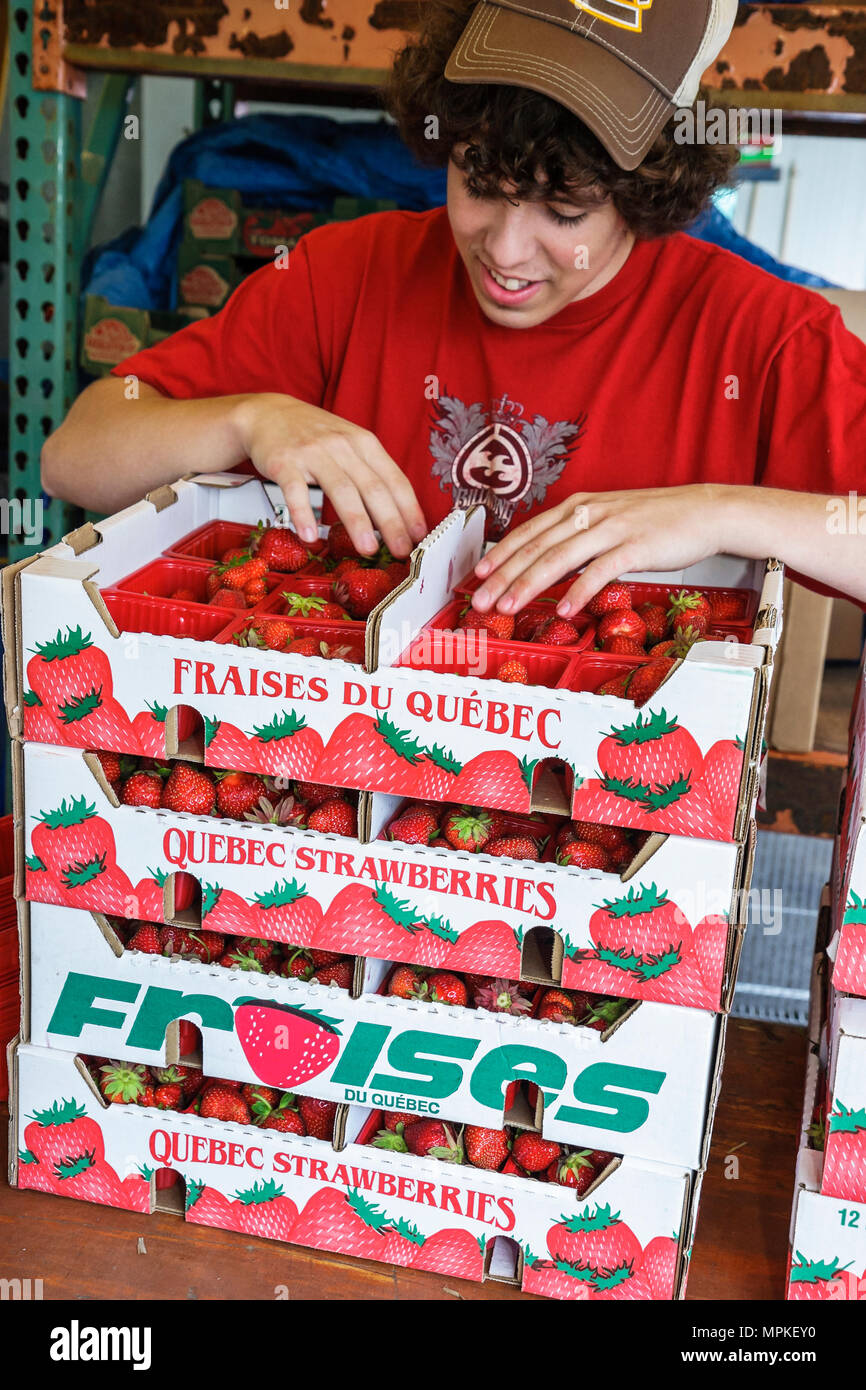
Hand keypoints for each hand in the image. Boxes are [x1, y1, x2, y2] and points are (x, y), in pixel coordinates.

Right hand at [234, 394, 427, 556]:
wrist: (268, 413)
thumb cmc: (314, 435)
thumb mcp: (349, 443)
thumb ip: (370, 472)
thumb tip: (397, 516)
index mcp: (364, 443)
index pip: (395, 480)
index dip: (410, 510)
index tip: (419, 536)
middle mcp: (342, 446)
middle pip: (373, 488)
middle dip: (391, 523)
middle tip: (401, 551)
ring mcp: (313, 453)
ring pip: (341, 490)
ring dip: (357, 522)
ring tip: (368, 549)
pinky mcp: (284, 462)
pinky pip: (296, 491)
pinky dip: (303, 514)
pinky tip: (311, 536)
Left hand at [472, 485, 727, 615]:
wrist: (703, 511)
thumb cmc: (655, 520)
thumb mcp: (608, 519)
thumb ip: (578, 536)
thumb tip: (548, 562)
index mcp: (579, 505)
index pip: (530, 531)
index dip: (501, 553)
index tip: (478, 574)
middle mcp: (589, 513)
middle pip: (537, 547)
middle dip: (504, 575)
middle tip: (480, 600)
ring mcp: (612, 528)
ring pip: (561, 558)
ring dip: (530, 584)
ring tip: (509, 607)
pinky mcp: (635, 546)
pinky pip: (600, 570)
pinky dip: (579, 591)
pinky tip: (562, 609)